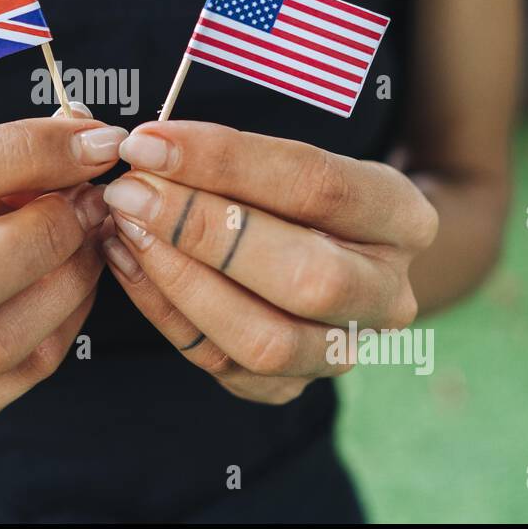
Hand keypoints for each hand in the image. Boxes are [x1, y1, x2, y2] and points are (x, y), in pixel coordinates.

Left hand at [99, 121, 437, 403]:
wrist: (326, 248)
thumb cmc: (293, 186)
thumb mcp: (290, 154)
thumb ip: (236, 153)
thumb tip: (151, 149)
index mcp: (402, 218)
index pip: (318, 187)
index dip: (227, 163)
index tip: (150, 143)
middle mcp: (387, 294)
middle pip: (307, 276)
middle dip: (205, 231)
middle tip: (131, 193)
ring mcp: (341, 349)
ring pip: (266, 339)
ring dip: (180, 281)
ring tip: (125, 228)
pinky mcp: (289, 385)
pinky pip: (220, 363)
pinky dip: (163, 311)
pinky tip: (126, 262)